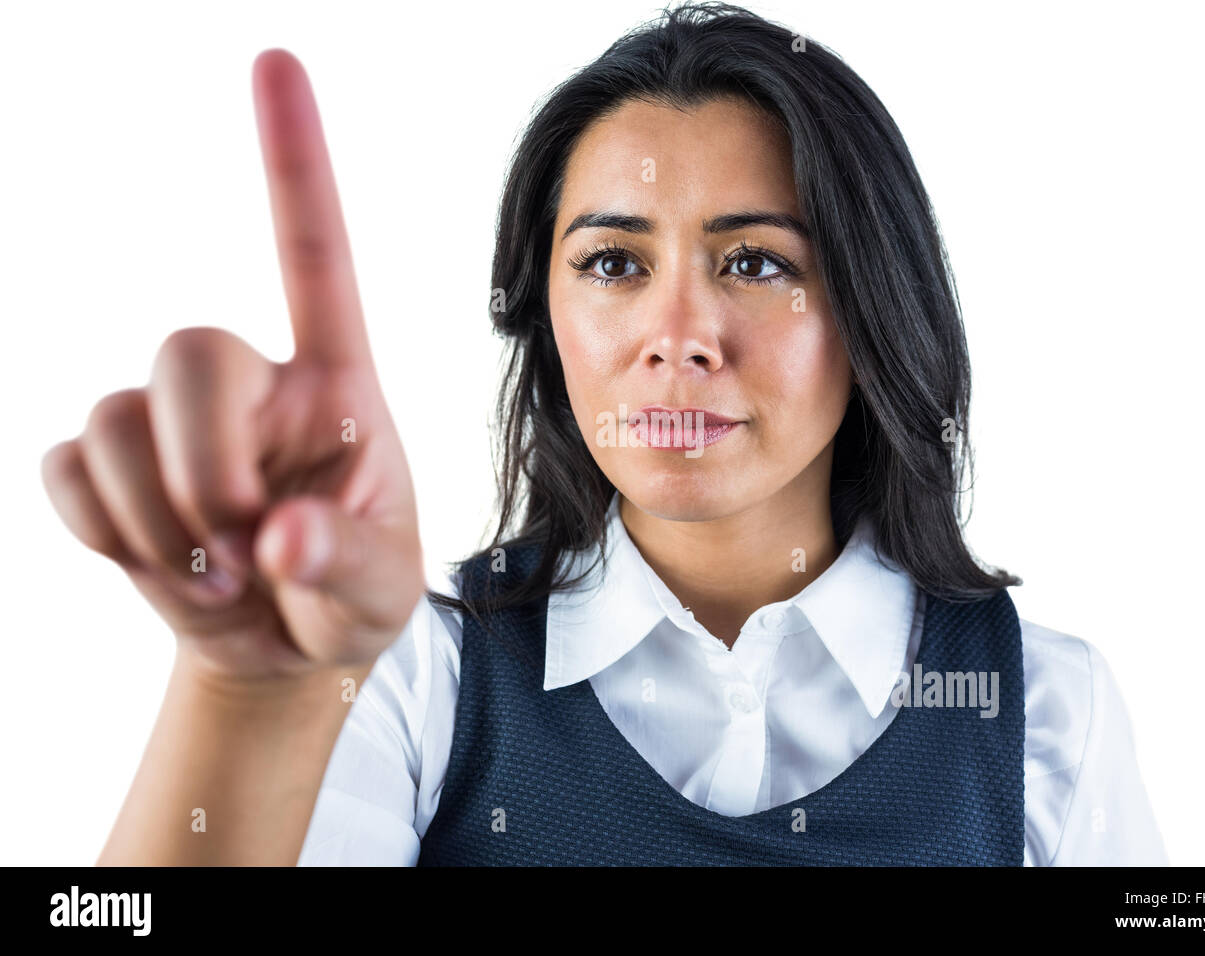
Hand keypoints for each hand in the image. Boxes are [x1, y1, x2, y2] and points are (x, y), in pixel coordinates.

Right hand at [41, 50, 423, 683]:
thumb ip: (347, 563)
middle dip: (202, 460)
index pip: (314, 256)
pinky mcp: (112, 470)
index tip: (274, 59)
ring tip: (220, 576)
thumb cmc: (349, 597)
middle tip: (240, 546)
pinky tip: (165, 566)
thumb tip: (283, 537)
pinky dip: (106, 532)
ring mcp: (173, 423)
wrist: (285, 649)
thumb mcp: (382, 593)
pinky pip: (65, 471)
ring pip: (113, 417)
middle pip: (188, 345)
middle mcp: (251, 385)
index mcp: (338, 383)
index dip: (293, 160)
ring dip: (157, 519)